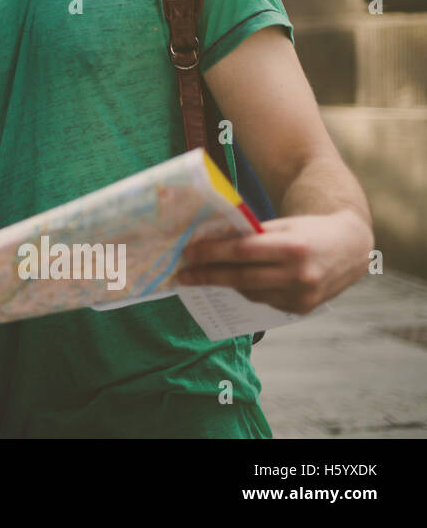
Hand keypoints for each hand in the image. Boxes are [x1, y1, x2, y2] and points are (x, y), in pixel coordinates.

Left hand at [177, 210, 373, 313]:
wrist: (352, 248)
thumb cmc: (309, 230)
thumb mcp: (283, 224)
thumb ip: (252, 234)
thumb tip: (210, 242)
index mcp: (293, 247)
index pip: (242, 252)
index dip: (211, 254)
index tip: (186, 254)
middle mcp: (299, 275)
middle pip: (241, 277)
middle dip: (207, 275)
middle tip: (182, 275)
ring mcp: (302, 296)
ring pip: (250, 292)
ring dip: (225, 283)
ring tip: (203, 275)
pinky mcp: (302, 309)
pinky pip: (264, 300)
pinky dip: (248, 290)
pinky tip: (237, 281)